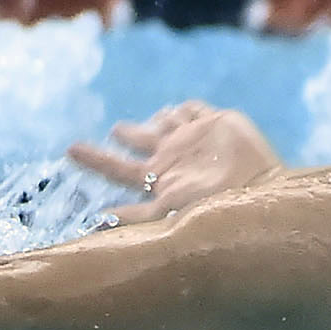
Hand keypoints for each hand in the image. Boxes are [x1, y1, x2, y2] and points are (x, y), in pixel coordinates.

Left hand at [67, 101, 286, 225]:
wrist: (260, 192)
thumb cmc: (215, 209)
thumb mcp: (169, 215)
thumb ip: (137, 217)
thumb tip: (98, 220)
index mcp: (157, 180)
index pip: (117, 168)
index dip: (94, 159)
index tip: (70, 150)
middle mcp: (172, 159)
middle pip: (139, 141)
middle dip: (128, 134)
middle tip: (118, 131)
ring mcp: (193, 139)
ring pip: (165, 120)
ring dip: (157, 118)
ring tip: (158, 121)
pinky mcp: (215, 123)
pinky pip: (192, 108)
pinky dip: (182, 109)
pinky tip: (179, 113)